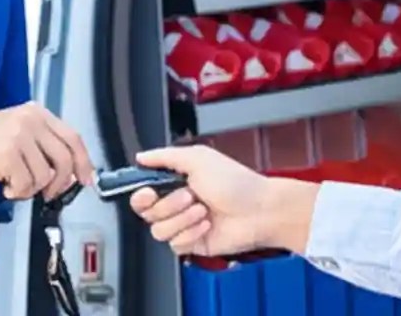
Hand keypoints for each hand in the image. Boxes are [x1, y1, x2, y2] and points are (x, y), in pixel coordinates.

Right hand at [0, 102, 94, 200]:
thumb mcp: (14, 131)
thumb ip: (42, 144)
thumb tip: (69, 171)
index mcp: (35, 112)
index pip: (72, 137)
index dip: (83, 161)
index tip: (86, 178)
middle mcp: (30, 120)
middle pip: (65, 158)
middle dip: (61, 183)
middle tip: (50, 193)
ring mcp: (20, 136)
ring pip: (46, 176)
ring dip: (32, 189)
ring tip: (15, 183)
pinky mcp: (9, 154)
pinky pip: (27, 185)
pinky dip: (17, 192)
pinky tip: (5, 185)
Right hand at [128, 145, 318, 256]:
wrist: (259, 210)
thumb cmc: (236, 182)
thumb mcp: (198, 158)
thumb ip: (164, 156)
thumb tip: (141, 157)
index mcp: (175, 181)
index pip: (142, 192)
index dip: (141, 195)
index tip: (149, 192)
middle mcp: (177, 204)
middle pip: (147, 213)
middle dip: (167, 205)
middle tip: (188, 196)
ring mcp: (184, 225)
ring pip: (159, 230)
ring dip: (181, 219)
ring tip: (203, 210)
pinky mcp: (192, 243)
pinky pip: (175, 245)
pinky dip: (191, 233)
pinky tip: (207, 225)